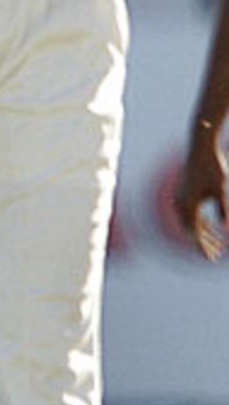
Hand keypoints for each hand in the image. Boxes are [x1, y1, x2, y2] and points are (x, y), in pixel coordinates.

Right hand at [174, 127, 227, 260]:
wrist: (201, 145)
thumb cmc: (214, 166)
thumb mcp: (222, 190)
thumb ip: (224, 211)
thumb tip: (227, 231)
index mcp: (187, 205)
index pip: (194, 233)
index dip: (203, 247)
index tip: (212, 259)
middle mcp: (180, 203)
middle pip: (191, 230)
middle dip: (204, 243)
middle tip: (216, 255)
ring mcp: (180, 197)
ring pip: (191, 222)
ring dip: (203, 233)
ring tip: (217, 244)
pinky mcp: (184, 192)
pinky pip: (191, 213)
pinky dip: (201, 221)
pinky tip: (213, 226)